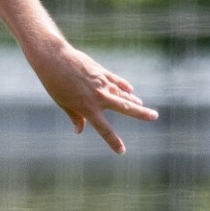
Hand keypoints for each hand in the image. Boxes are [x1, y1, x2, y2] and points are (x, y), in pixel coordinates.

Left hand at [25, 42, 158, 154]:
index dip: (113, 141)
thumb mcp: (63, 103)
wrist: (55, 59)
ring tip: (142, 105)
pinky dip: (124, 86)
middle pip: (125, 107)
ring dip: (133, 101)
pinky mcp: (102, 71)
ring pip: (122, 94)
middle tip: (155, 116)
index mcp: (88, 108)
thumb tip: (79, 131)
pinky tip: (130, 90)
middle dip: (141, 113)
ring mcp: (102, 83)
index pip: (104, 129)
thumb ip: (75, 117)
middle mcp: (99, 97)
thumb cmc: (54, 83)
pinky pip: (116, 81)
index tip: (122, 151)